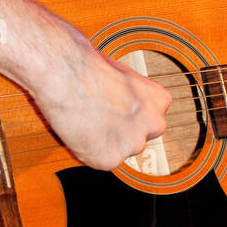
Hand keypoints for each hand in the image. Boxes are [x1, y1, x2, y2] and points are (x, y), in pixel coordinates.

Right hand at [30, 24, 171, 170]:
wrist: (66, 73)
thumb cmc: (89, 66)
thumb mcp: (122, 74)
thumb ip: (129, 94)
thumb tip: (121, 100)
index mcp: (160, 100)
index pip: (150, 118)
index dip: (130, 115)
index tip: (115, 110)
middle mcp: (153, 124)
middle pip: (139, 137)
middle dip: (122, 132)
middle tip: (99, 119)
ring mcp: (132, 144)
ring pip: (120, 151)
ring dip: (106, 142)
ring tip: (86, 121)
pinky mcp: (108, 160)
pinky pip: (98, 160)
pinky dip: (87, 151)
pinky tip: (79, 131)